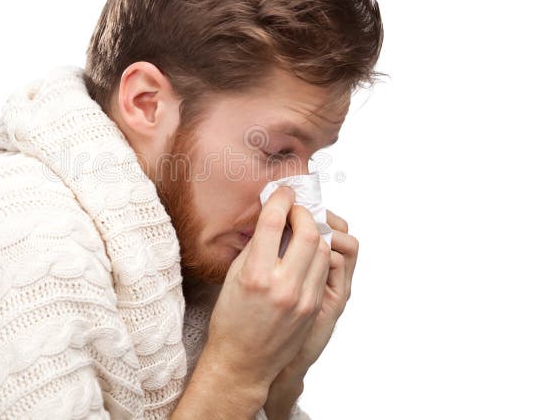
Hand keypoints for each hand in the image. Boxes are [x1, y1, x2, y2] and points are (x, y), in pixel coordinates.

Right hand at [201, 186, 331, 398]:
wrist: (243, 362)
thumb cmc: (231, 319)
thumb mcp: (235, 276)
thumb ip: (257, 245)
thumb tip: (273, 216)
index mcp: (256, 275)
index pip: (274, 222)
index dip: (280, 199)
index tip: (282, 192)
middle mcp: (282, 286)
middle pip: (308, 232)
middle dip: (303, 212)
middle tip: (295, 208)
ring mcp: (303, 299)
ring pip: (323, 249)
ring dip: (314, 232)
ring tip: (302, 228)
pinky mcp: (315, 308)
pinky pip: (323, 270)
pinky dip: (317, 254)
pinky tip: (306, 251)